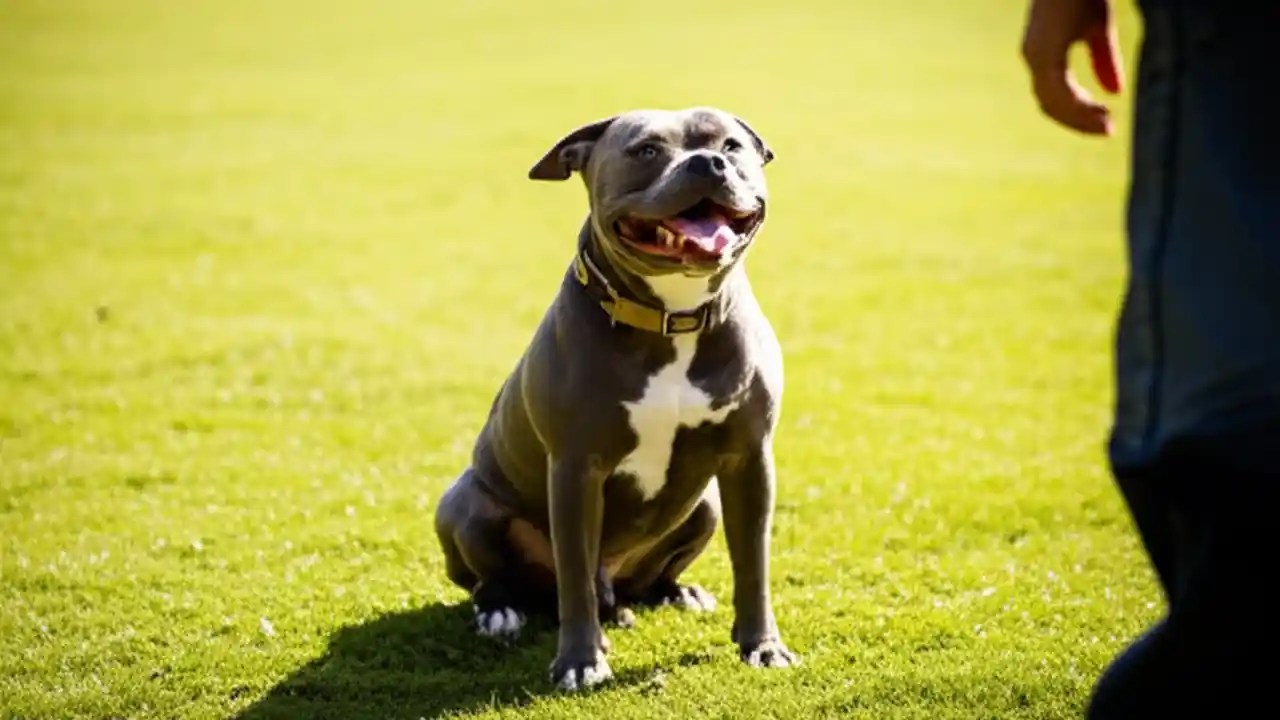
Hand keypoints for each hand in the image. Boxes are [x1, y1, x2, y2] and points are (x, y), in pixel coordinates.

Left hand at [1020, 0, 1123, 135]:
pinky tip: (1100, 113)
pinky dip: (1078, 107)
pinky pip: (1058, 93)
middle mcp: (1034, 57)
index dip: (1076, 114)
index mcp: (1042, 55)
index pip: (1053, 97)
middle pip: (1049, 105)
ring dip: (1080, 119)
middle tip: (1107, 131)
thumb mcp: (1099, 30)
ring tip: (1107, 126)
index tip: (1105, 121)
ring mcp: (1036, 57)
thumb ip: (1104, 61)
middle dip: (1078, 121)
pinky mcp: (1044, 55)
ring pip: (1052, 104)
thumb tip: (1115, 92)